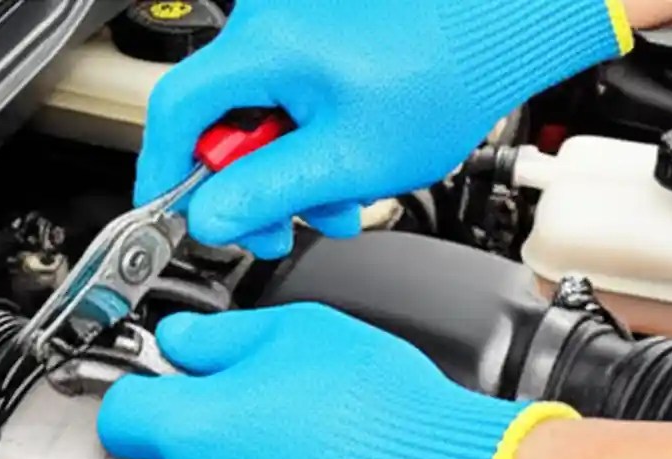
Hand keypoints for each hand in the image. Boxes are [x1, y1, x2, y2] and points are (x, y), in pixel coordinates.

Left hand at [97, 305, 532, 458]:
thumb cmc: (383, 414)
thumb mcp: (296, 334)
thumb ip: (217, 337)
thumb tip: (179, 341)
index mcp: (191, 430)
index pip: (119, 414)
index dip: (142, 395)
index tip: (163, 389)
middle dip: (208, 436)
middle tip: (269, 413)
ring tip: (309, 458)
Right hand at [136, 0, 631, 257]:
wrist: (506, 24)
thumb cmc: (445, 74)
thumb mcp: (346, 159)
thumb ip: (264, 194)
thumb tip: (209, 218)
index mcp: (263, 45)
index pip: (174, 113)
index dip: (165, 172)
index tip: (174, 213)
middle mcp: (268, 21)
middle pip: (217, 119)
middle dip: (246, 185)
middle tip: (275, 225)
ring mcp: (293, 21)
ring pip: (256, 113)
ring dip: (284, 167)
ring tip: (333, 198)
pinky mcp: (317, 28)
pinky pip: (285, 91)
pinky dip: (304, 134)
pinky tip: (341, 163)